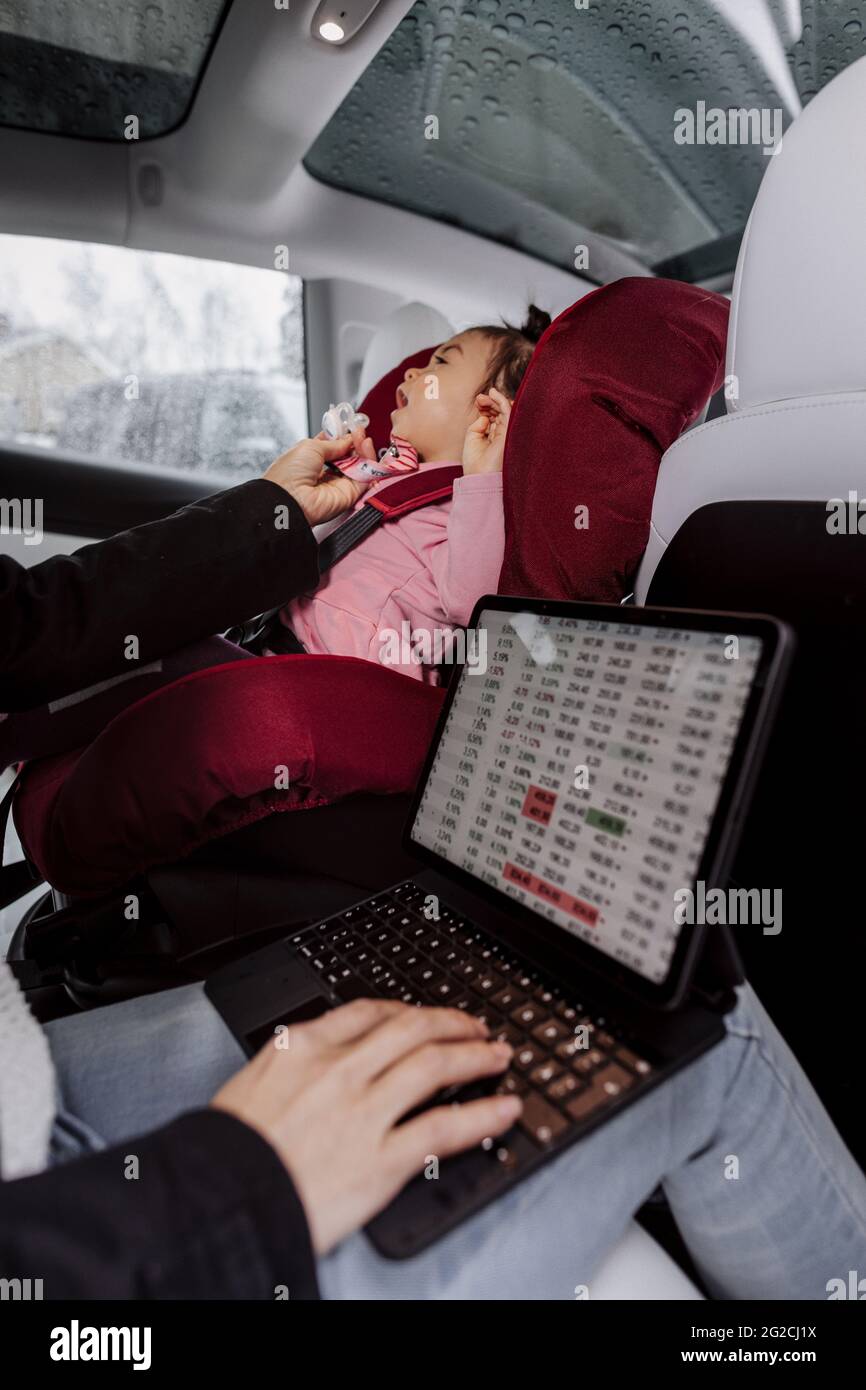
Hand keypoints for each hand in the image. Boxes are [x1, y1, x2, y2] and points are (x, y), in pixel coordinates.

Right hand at [211, 998, 519, 1254]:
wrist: (217, 1197)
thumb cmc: (228, 1149)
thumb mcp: (252, 1082)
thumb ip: (293, 1064)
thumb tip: (318, 1056)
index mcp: (304, 1046)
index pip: (371, 1011)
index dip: (411, 1010)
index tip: (426, 1015)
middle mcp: (340, 1070)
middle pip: (413, 1029)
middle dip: (454, 1023)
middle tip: (478, 1028)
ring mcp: (364, 1112)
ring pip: (436, 1066)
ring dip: (477, 1057)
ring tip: (499, 1057)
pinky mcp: (381, 1159)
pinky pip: (445, 1129)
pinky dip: (483, 1115)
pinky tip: (504, 1110)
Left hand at [263, 428, 376, 526]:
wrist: (290, 498)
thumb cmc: (290, 473)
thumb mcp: (311, 446)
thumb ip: (334, 443)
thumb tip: (348, 438)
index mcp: (313, 461)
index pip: (335, 447)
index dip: (343, 436)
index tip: (350, 426)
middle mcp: (327, 473)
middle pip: (349, 456)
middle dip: (355, 442)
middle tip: (358, 431)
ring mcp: (339, 484)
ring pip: (360, 465)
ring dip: (363, 449)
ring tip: (362, 437)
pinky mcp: (351, 494)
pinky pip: (366, 475)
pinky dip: (369, 460)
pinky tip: (366, 447)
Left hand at [462, 387, 511, 476]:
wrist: (479, 477)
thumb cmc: (475, 463)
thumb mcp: (472, 438)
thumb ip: (478, 424)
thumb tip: (485, 416)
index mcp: (495, 437)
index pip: (495, 417)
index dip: (487, 406)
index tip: (477, 402)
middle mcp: (503, 434)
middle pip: (500, 412)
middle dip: (490, 402)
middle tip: (479, 399)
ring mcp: (508, 433)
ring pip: (505, 410)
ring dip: (494, 400)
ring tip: (482, 398)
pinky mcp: (510, 432)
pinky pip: (509, 411)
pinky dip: (501, 400)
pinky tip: (493, 393)